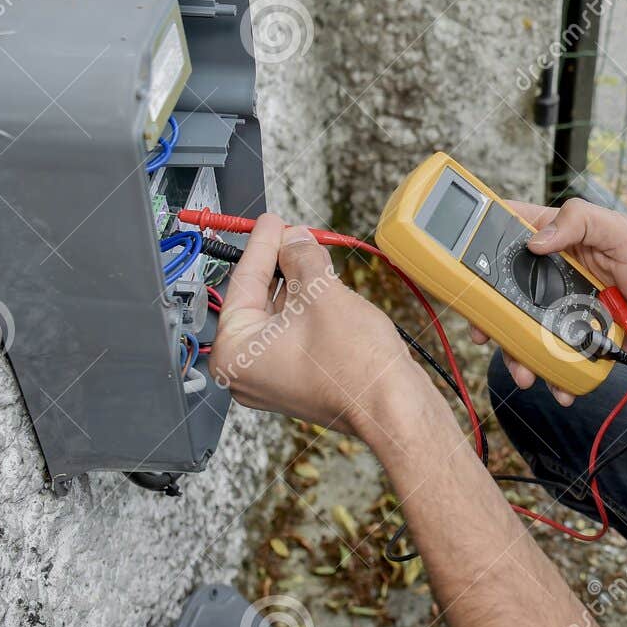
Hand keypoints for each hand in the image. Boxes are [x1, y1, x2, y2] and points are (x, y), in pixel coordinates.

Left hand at [209, 214, 425, 435]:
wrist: (392, 404)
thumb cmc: (353, 365)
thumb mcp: (321, 293)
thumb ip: (300, 258)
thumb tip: (294, 240)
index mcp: (235, 353)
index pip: (243, 283)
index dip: (262, 245)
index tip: (271, 222)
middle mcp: (247, 371)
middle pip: (259, 300)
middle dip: (280, 264)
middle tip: (293, 234)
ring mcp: (275, 378)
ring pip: (279, 317)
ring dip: (297, 284)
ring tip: (313, 253)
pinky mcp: (301, 379)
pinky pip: (295, 334)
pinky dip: (307, 308)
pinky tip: (324, 284)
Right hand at [472, 198, 626, 403]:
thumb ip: (582, 222)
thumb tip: (535, 239)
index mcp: (567, 239)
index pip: (514, 229)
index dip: (482, 239)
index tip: (459, 257)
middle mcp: (559, 273)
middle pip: (506, 289)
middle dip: (491, 313)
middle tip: (482, 331)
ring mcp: (566, 308)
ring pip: (523, 329)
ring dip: (517, 352)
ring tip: (525, 373)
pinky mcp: (576, 340)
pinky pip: (550, 357)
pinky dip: (548, 373)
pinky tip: (557, 385)